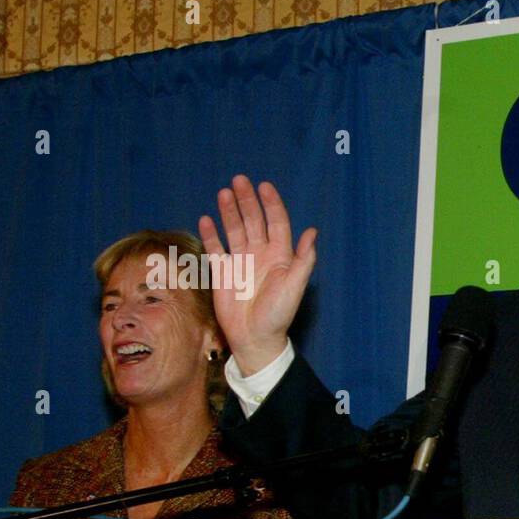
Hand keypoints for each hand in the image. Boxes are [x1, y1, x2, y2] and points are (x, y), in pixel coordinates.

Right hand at [198, 175, 317, 375]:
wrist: (255, 337)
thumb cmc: (278, 314)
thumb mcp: (295, 286)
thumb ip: (303, 259)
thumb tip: (312, 231)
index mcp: (280, 255)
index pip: (276, 222)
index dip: (271, 204)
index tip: (264, 186)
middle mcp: (260, 253)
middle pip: (254, 220)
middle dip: (247, 201)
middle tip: (239, 181)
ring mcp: (240, 260)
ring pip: (234, 229)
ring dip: (229, 211)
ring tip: (224, 193)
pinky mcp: (222, 271)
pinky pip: (215, 248)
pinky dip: (210, 233)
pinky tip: (206, 218)